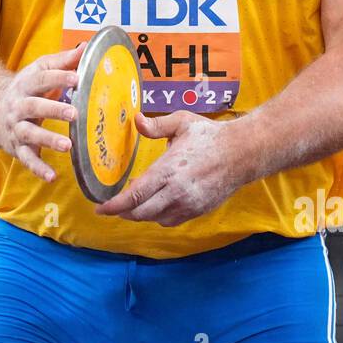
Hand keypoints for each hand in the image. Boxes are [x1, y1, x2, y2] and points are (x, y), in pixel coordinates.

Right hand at [0, 41, 83, 181]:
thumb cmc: (25, 89)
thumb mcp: (39, 71)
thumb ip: (63, 61)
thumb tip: (87, 47)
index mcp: (26, 85)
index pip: (41, 79)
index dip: (58, 78)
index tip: (76, 78)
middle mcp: (19, 107)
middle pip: (35, 107)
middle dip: (54, 110)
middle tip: (74, 113)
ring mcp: (17, 129)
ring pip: (30, 134)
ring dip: (48, 140)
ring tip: (68, 145)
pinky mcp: (17, 148)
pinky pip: (27, 159)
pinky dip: (38, 169)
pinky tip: (52, 177)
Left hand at [94, 110, 247, 225]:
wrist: (242, 153)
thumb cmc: (210, 136)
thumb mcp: (181, 122)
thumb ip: (156, 125)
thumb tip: (135, 121)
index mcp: (169, 170)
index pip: (135, 196)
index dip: (114, 206)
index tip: (99, 208)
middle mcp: (177, 192)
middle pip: (140, 213)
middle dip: (122, 213)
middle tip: (111, 207)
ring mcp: (189, 204)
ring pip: (154, 219)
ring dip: (140, 213)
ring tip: (133, 201)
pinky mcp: (198, 211)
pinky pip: (170, 220)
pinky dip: (157, 216)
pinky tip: (155, 203)